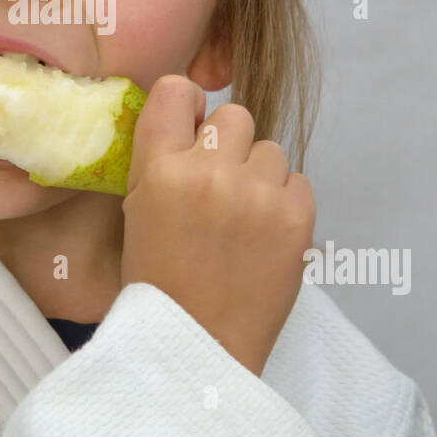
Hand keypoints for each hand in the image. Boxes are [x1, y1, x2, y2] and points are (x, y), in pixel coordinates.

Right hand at [120, 75, 315, 376]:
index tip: (190, 128)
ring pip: (270, 148)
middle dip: (228, 145)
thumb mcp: (138, 210)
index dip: (186, 106)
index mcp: (159, 169)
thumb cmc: (160, 281)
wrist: (199, 346)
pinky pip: (298, 180)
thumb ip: (160, 159)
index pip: (177, 90)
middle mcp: (209, 173)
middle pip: (234, 114)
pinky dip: (284, 202)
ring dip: (258, 175)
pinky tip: (264, 234)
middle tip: (219, 185)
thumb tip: (191, 118)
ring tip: (243, 218)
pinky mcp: (297, 217)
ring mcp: (257, 194)